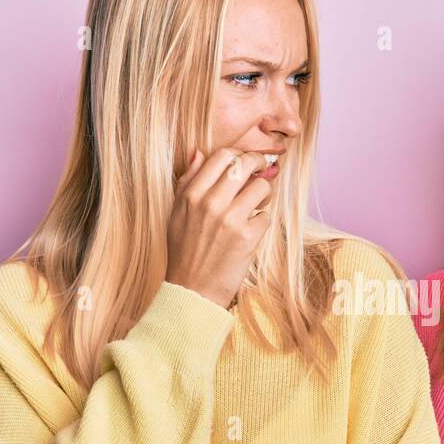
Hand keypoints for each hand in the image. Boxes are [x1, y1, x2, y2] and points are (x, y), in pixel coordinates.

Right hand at [165, 146, 273, 308]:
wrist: (193, 290)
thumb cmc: (185, 251)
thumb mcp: (176, 214)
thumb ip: (187, 181)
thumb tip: (198, 153)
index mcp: (191, 194)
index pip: (222, 156)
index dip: (239, 155)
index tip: (245, 161)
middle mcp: (210, 203)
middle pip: (245, 165)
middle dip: (259, 164)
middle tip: (263, 170)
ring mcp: (230, 219)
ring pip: (262, 188)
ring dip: (264, 195)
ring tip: (255, 206)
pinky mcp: (247, 237)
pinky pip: (266, 216)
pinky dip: (262, 223)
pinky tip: (250, 232)